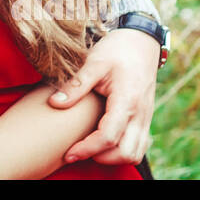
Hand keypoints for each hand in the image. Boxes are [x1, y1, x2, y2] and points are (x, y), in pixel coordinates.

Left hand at [47, 27, 158, 165]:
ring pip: (136, 153)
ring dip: (113, 158)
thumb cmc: (117, 50)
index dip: (87, 149)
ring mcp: (146, 118)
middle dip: (101, 158)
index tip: (68, 153)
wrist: (141, 42)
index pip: (108, 136)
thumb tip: (54, 103)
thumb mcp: (94, 62)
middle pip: (125, 152)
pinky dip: (123, 151)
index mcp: (127, 100)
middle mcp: (140, 114)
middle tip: (77, 151)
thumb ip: (76, 85)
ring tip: (90, 149)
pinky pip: (140, 145)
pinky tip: (105, 143)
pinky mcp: (146, 118)